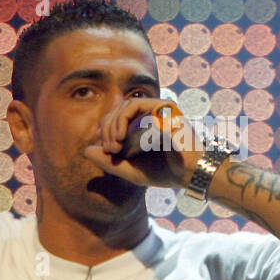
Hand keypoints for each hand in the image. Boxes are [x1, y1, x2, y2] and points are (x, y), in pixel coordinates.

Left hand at [83, 97, 201, 189]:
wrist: (193, 174)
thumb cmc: (167, 172)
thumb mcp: (132, 171)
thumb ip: (110, 162)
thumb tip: (86, 150)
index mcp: (145, 124)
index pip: (117, 118)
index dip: (106, 131)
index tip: (107, 150)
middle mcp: (151, 113)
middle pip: (118, 110)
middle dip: (107, 129)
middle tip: (110, 149)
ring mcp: (158, 108)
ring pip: (125, 106)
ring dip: (113, 125)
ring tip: (114, 145)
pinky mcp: (163, 107)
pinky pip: (135, 105)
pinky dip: (123, 119)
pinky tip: (121, 137)